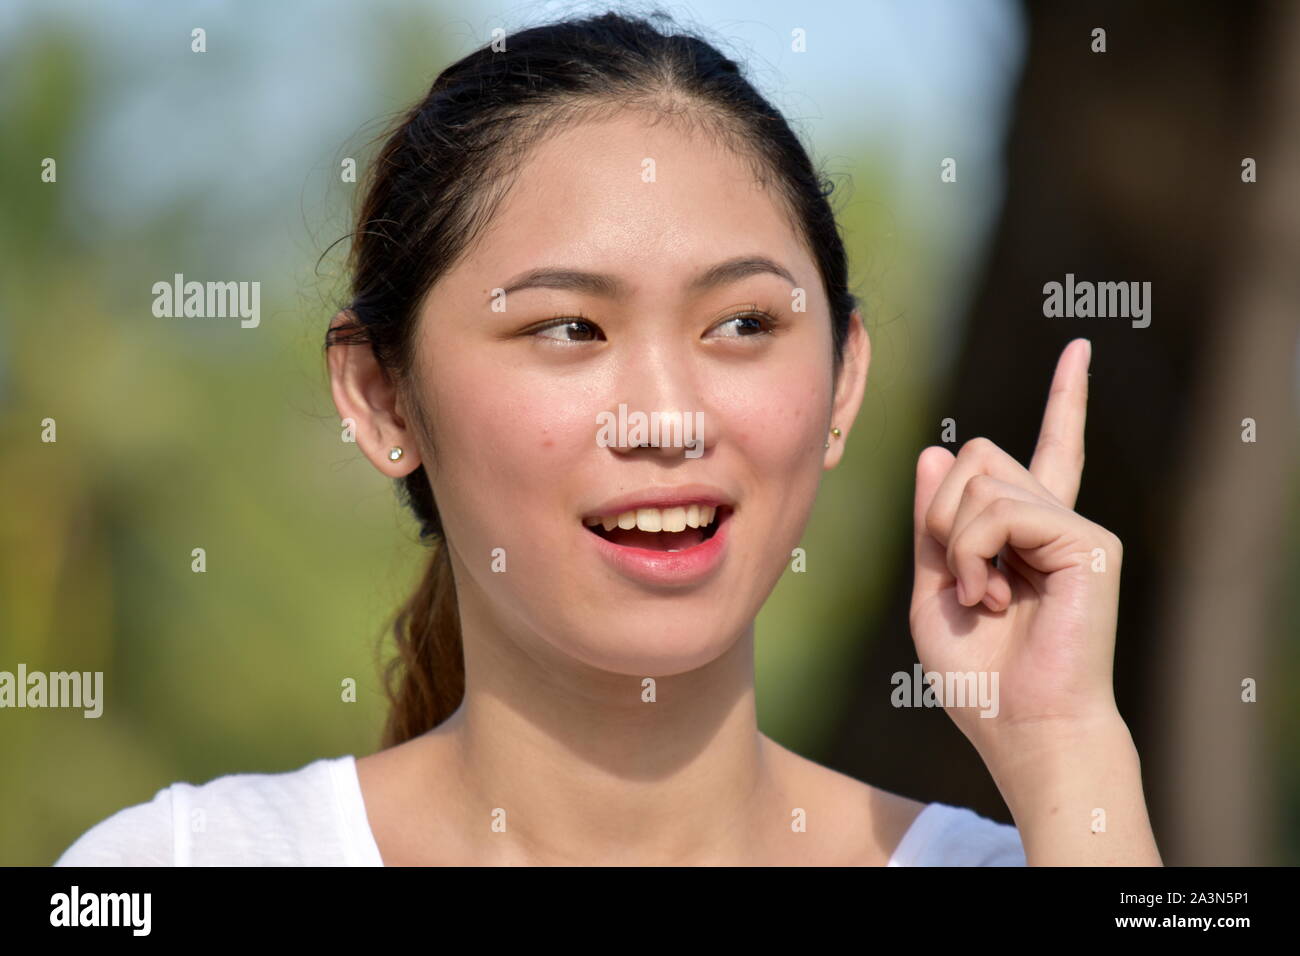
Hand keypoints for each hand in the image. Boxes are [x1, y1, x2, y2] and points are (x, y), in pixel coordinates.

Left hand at [909, 338, 1124, 764]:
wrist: (1019, 726)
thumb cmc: (977, 675)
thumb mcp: (931, 592)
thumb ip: (933, 525)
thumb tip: (938, 449)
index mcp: (1027, 533)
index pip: (1047, 451)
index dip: (1065, 399)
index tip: (1081, 349)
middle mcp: (1057, 520)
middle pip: (979, 454)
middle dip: (942, 510)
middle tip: (956, 575)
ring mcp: (1074, 527)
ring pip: (982, 476)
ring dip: (953, 539)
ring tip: (977, 594)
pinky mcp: (1086, 540)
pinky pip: (1000, 508)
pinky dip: (971, 550)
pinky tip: (990, 594)